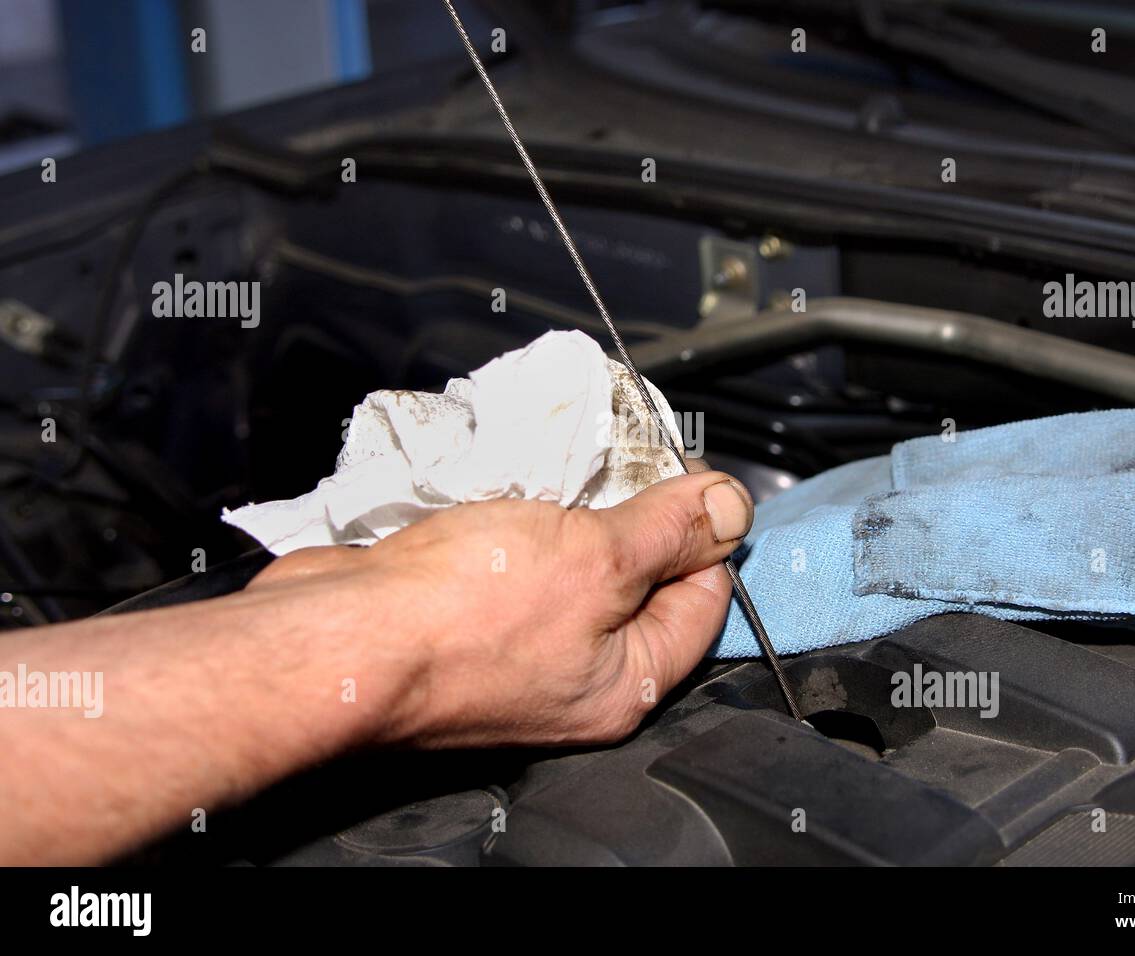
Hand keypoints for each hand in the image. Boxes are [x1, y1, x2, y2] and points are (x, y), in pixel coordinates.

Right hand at [248, 470, 753, 747]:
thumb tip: (731, 510)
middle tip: (623, 465)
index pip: (702, 601)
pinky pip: (515, 569)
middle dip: (634, 519)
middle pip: (636, 585)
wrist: (335, 639)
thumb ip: (670, 532)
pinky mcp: (467, 625)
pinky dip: (518, 529)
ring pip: (571, 570)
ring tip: (564, 476)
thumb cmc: (459, 617)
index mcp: (625, 684)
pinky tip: (512, 495)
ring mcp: (517, 655)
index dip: (705, 533)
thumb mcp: (597, 558)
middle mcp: (576, 680)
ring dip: (571, 518)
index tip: (690, 480)